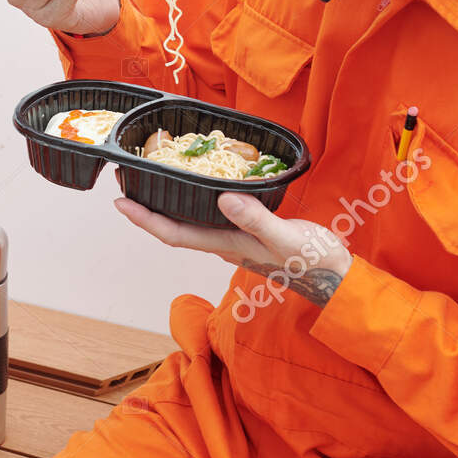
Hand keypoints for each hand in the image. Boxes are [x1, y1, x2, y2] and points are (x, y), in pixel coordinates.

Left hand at [114, 189, 352, 308]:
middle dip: (147, 209)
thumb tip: (223, 199)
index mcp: (226, 244)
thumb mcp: (286, 237)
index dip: (144, 219)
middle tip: (126, 183)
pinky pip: (210, 217)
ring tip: (151, 181)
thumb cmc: (313, 259)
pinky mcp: (248, 233)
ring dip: (167, 206)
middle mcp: (223, 244)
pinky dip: (194, 201)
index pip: (174, 234)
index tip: (120, 202)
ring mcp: (235, 240)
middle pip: (174, 228)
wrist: (337, 276)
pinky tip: (197, 187)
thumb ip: (256, 219)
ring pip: (190, 223)